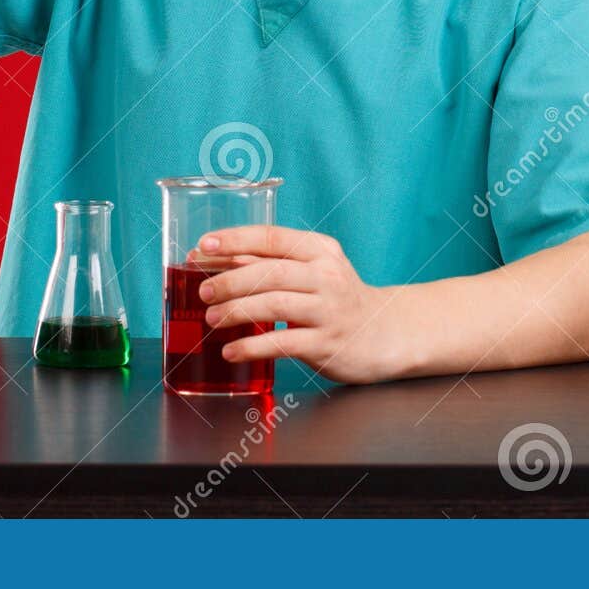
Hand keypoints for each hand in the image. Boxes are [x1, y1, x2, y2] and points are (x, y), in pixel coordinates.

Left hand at [196, 225, 397, 383]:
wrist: (384, 333)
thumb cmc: (337, 299)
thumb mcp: (313, 271)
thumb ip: (270, 264)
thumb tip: (215, 259)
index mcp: (320, 250)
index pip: (272, 237)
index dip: (235, 239)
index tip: (204, 245)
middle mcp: (327, 275)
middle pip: (270, 272)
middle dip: (230, 281)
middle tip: (204, 292)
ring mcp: (329, 310)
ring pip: (275, 304)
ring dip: (237, 311)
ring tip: (212, 319)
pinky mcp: (327, 343)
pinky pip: (283, 343)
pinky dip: (252, 346)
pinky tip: (232, 351)